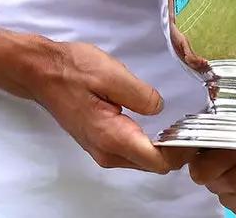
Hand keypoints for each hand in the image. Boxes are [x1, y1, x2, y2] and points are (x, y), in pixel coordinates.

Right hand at [26, 40, 181, 174]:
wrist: (41, 72)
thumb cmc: (73, 70)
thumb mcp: (112, 74)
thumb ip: (141, 95)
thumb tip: (160, 109)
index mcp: (112, 137)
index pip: (158, 162)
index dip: (181, 151)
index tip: (194, 131)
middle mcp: (107, 152)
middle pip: (153, 165)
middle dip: (175, 151)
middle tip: (193, 124)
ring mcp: (101, 150)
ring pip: (142, 160)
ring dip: (161, 147)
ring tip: (178, 123)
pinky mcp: (99, 144)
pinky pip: (131, 152)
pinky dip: (147, 143)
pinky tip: (156, 124)